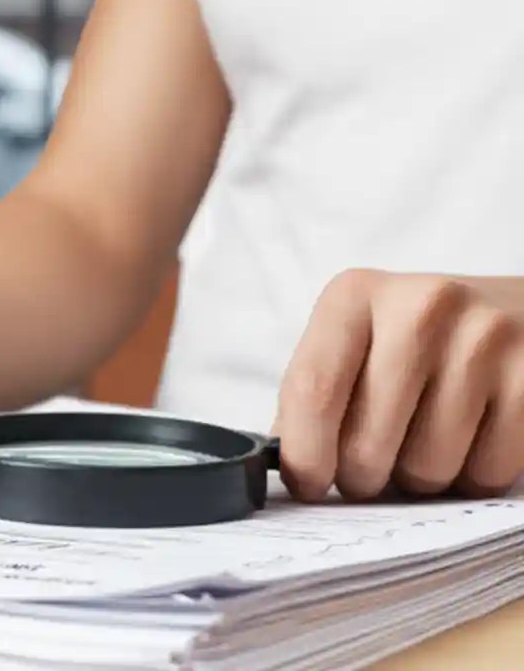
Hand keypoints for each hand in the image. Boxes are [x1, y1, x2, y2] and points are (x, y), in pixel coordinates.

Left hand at [274, 270, 523, 500]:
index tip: (308, 487)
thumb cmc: (417, 344)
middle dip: (362, 479)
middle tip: (370, 470)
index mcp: (355, 296)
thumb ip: (315, 396)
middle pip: (367, 444)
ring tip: (423, 445)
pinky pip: (486, 473)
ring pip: (426, 468)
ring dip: (418, 480)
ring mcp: (486, 339)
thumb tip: (283, 466)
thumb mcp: (356, 345)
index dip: (305, 455)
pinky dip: (472, 478)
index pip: (312, 390)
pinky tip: (471, 442)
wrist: (521, 312)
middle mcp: (421, 306)